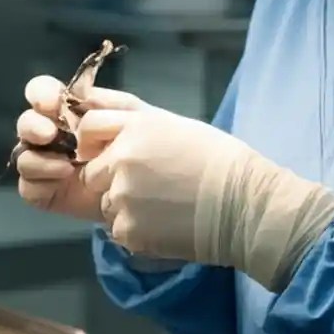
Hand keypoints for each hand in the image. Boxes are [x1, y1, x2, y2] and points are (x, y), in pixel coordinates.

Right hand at [14, 75, 147, 221]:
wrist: (152, 188)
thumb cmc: (141, 145)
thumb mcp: (130, 114)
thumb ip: (103, 101)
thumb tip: (76, 95)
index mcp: (66, 110)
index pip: (40, 92)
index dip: (40, 93)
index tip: (51, 102)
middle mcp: (50, 134)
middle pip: (26, 123)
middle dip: (33, 126)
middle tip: (50, 133)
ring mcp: (45, 164)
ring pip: (23, 156)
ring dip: (38, 158)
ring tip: (66, 165)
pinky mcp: (45, 192)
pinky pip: (28, 186)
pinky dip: (40, 181)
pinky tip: (63, 178)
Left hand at [77, 96, 333, 292]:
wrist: (246, 206)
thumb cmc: (218, 161)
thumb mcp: (174, 123)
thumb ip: (130, 115)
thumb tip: (90, 102)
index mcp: (135, 128)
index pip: (87, 128)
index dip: (93, 142)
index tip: (106, 152)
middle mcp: (122, 159)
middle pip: (92, 172)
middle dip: (110, 179)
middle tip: (150, 185)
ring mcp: (122, 196)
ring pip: (106, 203)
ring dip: (126, 206)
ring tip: (164, 205)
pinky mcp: (128, 229)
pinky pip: (119, 229)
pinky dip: (137, 230)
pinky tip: (166, 224)